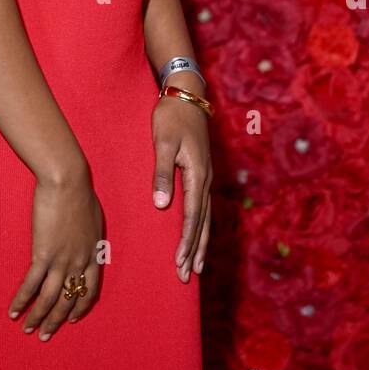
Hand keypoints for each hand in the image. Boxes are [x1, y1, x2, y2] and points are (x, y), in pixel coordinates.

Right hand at [8, 170, 103, 340]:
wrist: (67, 181)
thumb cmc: (79, 192)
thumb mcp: (93, 218)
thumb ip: (88, 236)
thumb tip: (83, 243)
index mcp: (93, 253)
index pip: (89, 290)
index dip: (79, 306)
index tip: (72, 319)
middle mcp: (79, 262)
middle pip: (68, 300)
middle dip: (56, 321)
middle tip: (46, 334)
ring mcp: (62, 260)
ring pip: (49, 299)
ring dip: (37, 317)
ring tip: (28, 330)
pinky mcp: (43, 254)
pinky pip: (31, 285)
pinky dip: (21, 300)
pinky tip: (13, 311)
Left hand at [151, 93, 211, 281]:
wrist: (187, 93)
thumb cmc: (171, 116)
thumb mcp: (162, 142)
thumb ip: (162, 173)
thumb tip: (162, 205)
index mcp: (197, 174)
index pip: (192, 216)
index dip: (187, 242)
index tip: (181, 263)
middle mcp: (205, 179)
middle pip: (202, 223)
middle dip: (196, 251)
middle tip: (188, 276)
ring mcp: (206, 175)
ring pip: (206, 217)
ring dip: (201, 243)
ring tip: (198, 266)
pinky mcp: (202, 171)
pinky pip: (203, 206)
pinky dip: (202, 226)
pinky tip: (199, 236)